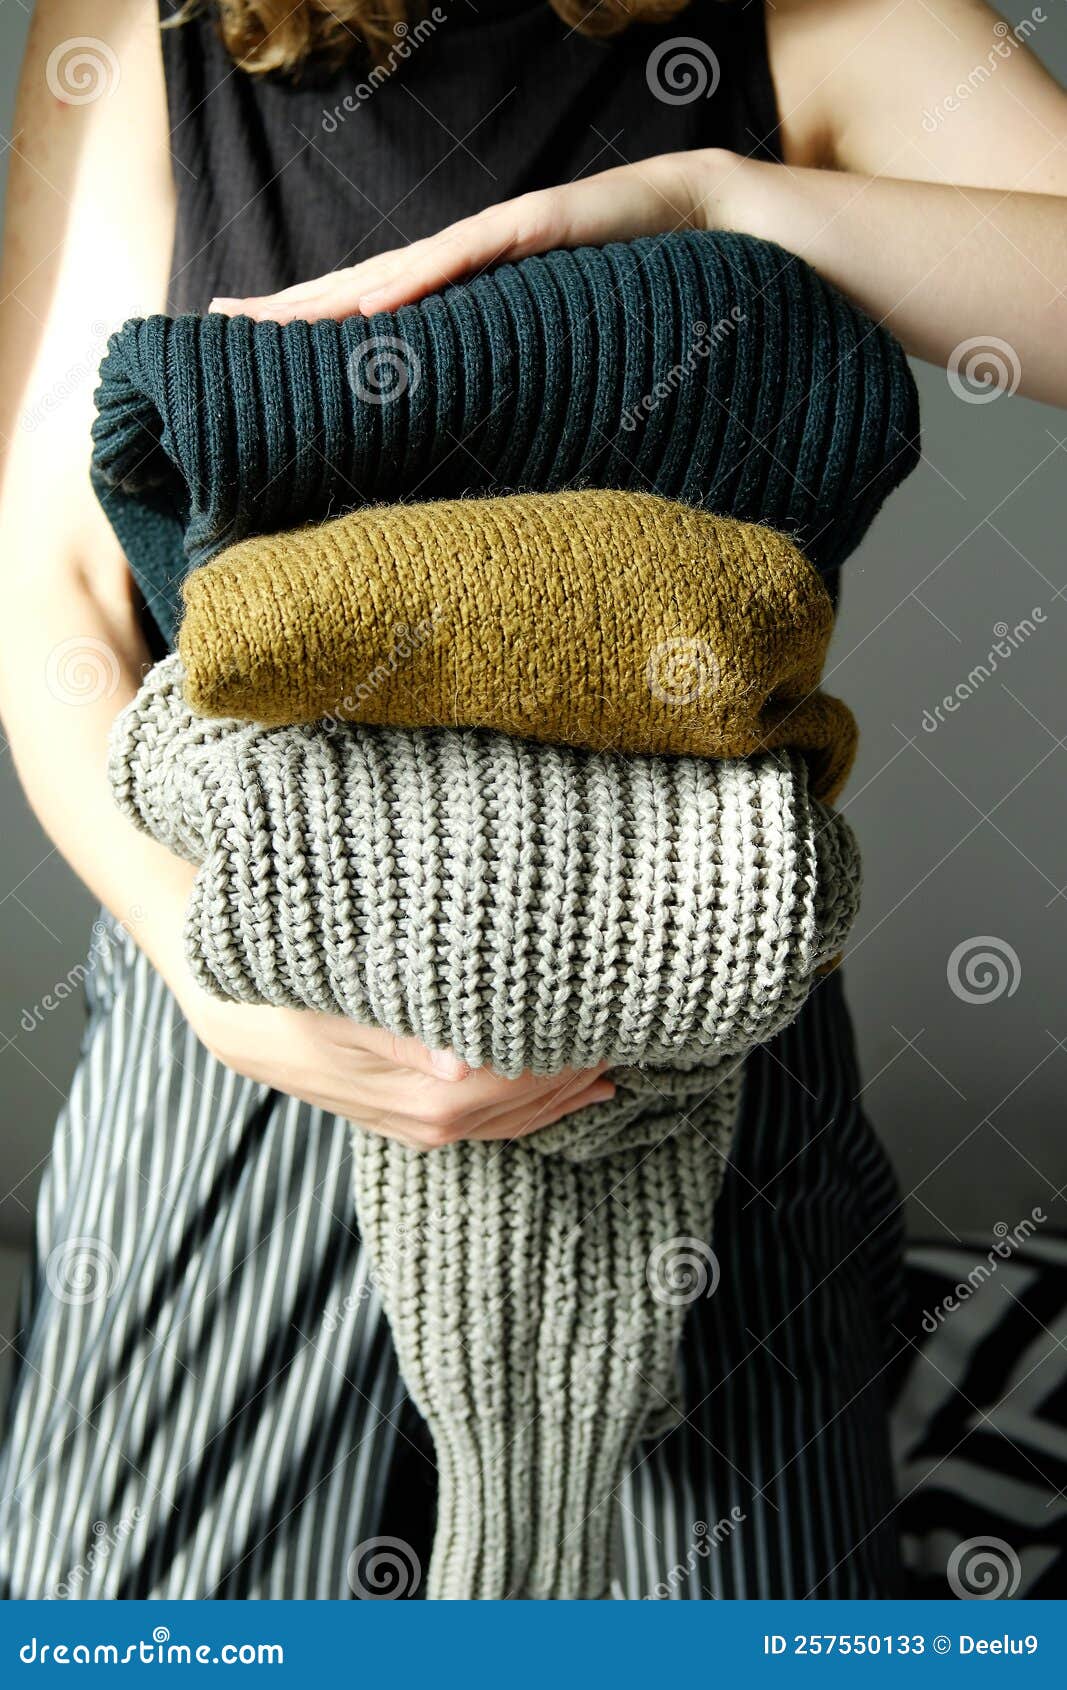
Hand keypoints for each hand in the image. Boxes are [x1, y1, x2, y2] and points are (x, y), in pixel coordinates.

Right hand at [183, 986, 614, 1150]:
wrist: (234, 1017)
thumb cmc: (287, 997)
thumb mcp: (337, 1006)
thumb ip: (401, 1034)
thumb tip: (461, 1062)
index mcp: (426, 1095)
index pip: (524, 1080)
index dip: (568, 1054)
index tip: (607, 1018)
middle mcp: (433, 1122)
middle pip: (528, 1103)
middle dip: (577, 1072)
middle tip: (627, 1028)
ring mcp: (423, 1128)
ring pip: (514, 1118)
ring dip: (563, 1092)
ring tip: (609, 1056)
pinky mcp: (413, 1121)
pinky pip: (491, 1124)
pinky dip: (532, 1108)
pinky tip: (565, 1087)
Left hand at [209, 151, 734, 322]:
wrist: (688, 211)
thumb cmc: (618, 279)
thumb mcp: (543, 334)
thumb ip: (502, 362)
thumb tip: (467, 421)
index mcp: (458, 289)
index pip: (368, 309)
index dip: (306, 324)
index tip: (247, 345)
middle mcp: (458, 260)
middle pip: (358, 286)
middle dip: (286, 308)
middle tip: (216, 324)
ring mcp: (491, 241)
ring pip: (395, 272)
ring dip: (330, 297)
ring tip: (269, 320)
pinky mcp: (534, 229)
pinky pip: (468, 258)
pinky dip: (419, 280)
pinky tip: (372, 302)